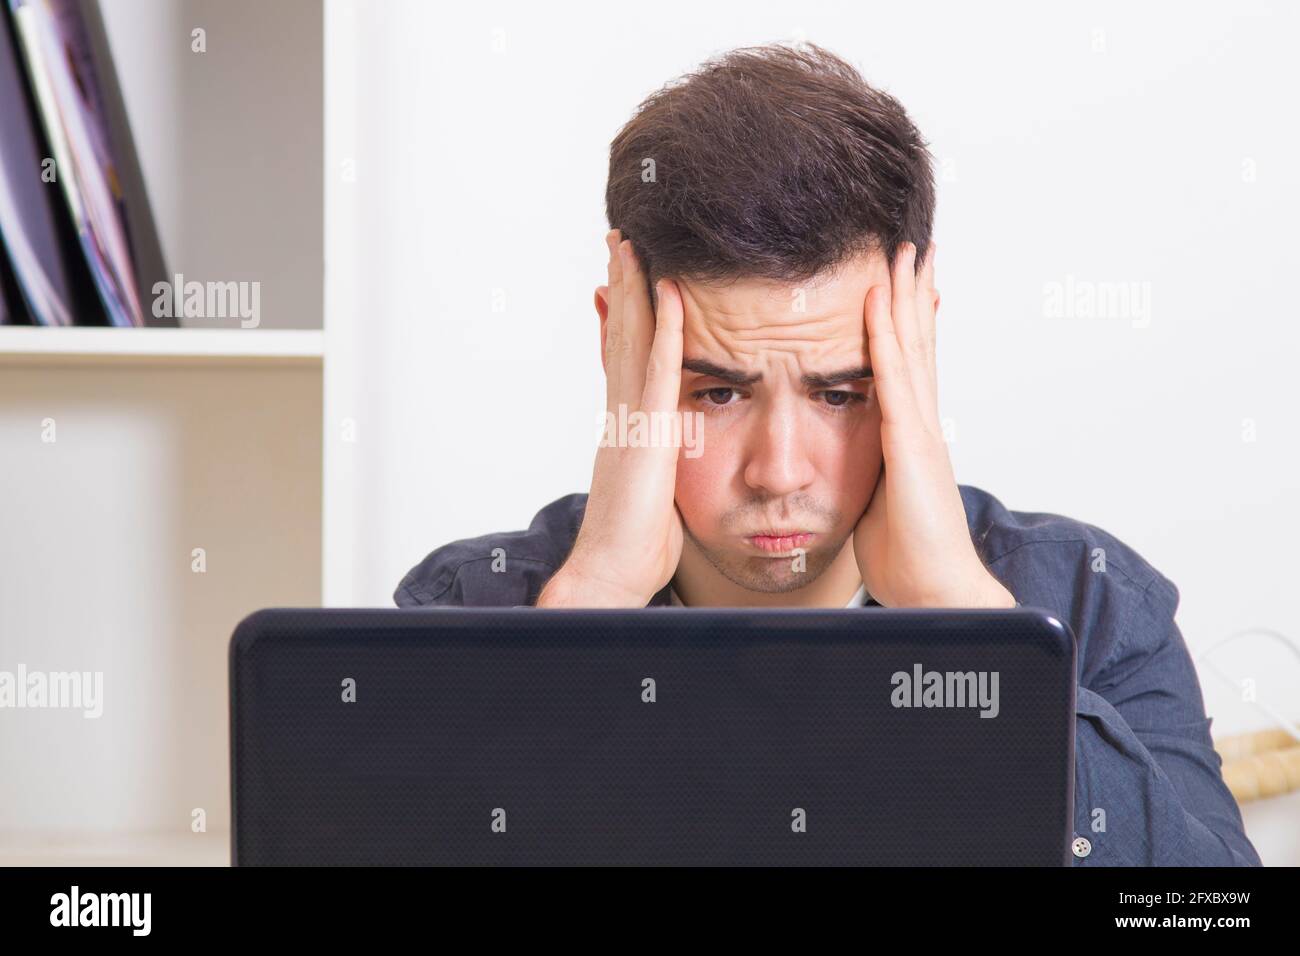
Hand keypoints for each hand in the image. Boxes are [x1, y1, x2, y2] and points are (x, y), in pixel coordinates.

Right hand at [538, 231, 685, 606]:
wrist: (609, 573)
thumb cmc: (636, 545)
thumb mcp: (654, 493)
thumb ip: (662, 466)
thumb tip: (670, 462)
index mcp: (626, 426)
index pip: (621, 358)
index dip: (620, 316)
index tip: (619, 280)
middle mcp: (621, 413)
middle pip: (619, 335)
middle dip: (620, 287)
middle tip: (619, 242)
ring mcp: (628, 418)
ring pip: (630, 339)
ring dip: (633, 289)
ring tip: (632, 245)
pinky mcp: (645, 431)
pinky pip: (657, 368)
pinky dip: (663, 327)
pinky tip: (669, 292)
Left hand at [851, 242, 1014, 607]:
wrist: (934, 591)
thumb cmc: (905, 555)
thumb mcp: (877, 501)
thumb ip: (869, 472)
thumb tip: (851, 463)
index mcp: (910, 437)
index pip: (908, 366)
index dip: (907, 322)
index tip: (902, 284)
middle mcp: (921, 424)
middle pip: (917, 343)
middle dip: (914, 294)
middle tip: (912, 246)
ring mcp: (920, 430)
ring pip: (911, 348)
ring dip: (905, 297)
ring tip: (904, 252)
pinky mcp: (911, 445)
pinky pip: (893, 378)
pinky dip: (885, 336)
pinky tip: (877, 301)